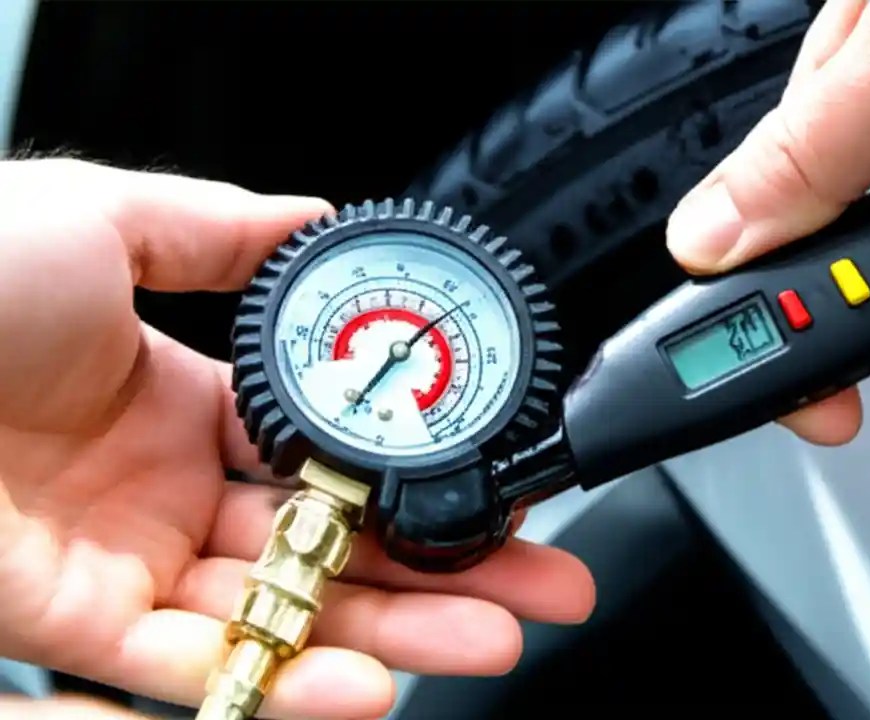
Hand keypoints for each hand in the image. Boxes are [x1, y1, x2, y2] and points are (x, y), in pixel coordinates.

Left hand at [0, 159, 595, 717]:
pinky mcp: (68, 620)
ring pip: (286, 614)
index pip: (331, 457)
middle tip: (539, 587)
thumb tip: (322, 212)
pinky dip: (283, 682)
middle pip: (334, 548)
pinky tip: (370, 686)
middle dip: (447, 571)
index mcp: (180, 403)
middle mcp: (164, 492)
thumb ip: (224, 229)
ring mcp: (124, 561)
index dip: (418, 478)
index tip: (491, 485)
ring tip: (495, 640)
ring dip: (398, 636)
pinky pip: (192, 663)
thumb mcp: (102, 218)